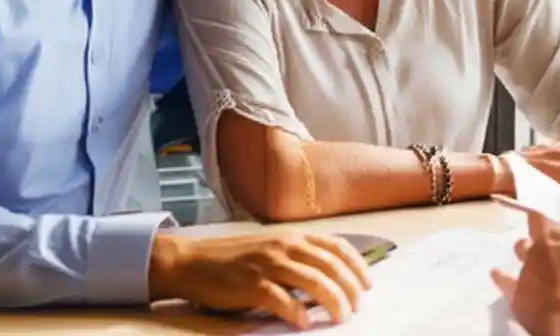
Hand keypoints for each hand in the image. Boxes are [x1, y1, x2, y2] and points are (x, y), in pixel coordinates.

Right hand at [149, 230, 371, 328]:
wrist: (192, 262)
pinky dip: (297, 312)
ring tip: (341, 318)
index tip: (368, 285)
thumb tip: (330, 278)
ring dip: (333, 302)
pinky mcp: (251, 284)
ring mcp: (268, 264)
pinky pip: (282, 299)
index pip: (337, 247)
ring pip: (314, 282)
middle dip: (350, 289)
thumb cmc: (234, 259)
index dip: (358, 266)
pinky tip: (305, 323)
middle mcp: (284, 246)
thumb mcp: (271, 249)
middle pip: (331, 266)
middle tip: (356, 308)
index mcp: (293, 237)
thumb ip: (298, 257)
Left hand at [491, 211, 559, 335]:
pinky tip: (496, 274)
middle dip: (530, 246)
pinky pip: (506, 285)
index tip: (538, 219)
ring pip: (518, 262)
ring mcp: (524, 275)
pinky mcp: (517, 299)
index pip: (538, 218)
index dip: (538, 220)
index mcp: (558, 236)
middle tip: (535, 250)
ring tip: (518, 257)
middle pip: (527, 243)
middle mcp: (536, 251)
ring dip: (522, 263)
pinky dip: (502, 279)